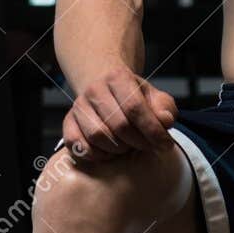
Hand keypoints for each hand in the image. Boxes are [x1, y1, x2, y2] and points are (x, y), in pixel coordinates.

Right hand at [61, 65, 178, 162]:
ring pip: (98, 136)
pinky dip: (96, 155)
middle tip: (148, 147)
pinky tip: (109, 153)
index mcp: (118, 77)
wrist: (106, 90)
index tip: (165, 145)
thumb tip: (165, 121)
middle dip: (138, 142)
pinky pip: (78, 145)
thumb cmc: (133, 97)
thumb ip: (164, 108)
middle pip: (118, 124)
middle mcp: (94, 89)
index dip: (152, 130)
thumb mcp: (154, 97)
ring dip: (118, 149)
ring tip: (128, 147)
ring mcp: (79, 106)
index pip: (135, 107)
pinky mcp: (68, 122)